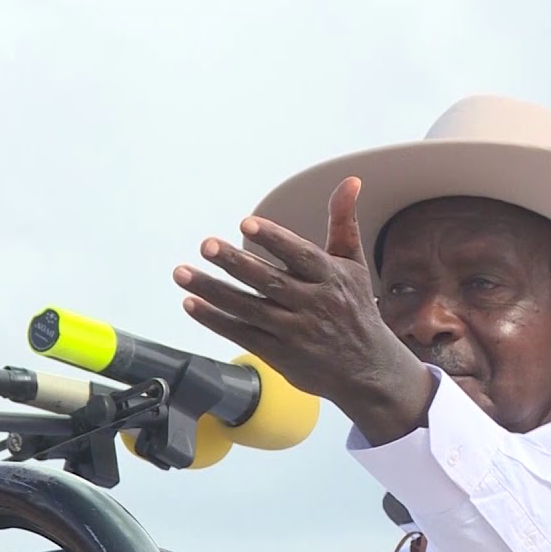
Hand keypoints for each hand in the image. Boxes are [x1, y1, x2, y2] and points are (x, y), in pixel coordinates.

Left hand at [172, 177, 434, 444]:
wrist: (368, 370)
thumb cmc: (356, 310)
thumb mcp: (354, 266)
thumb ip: (344, 223)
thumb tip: (351, 181)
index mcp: (331, 278)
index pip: (299, 255)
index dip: (272, 238)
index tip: (246, 224)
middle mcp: (312, 304)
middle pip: (269, 281)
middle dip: (235, 262)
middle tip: (206, 245)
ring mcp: (294, 332)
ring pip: (248, 308)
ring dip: (212, 290)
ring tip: (182, 273)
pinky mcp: (279, 354)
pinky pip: (242, 333)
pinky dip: (215, 320)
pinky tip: (192, 304)